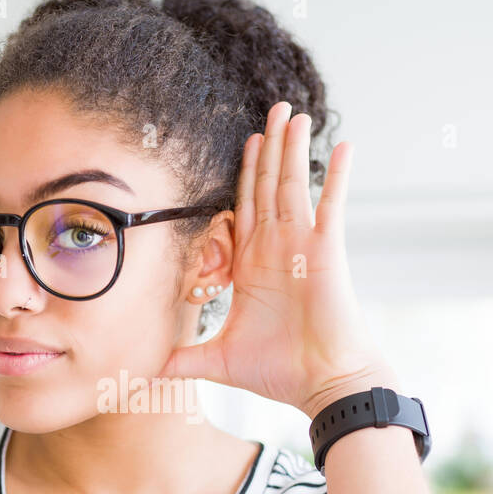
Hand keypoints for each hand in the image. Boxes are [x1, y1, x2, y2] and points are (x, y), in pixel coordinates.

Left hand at [158, 100, 394, 417]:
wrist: (322, 384)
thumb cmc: (280, 373)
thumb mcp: (218, 361)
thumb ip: (183, 359)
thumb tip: (147, 373)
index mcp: (253, 265)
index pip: (245, 207)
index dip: (244, 173)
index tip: (244, 142)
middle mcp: (277, 248)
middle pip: (269, 184)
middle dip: (269, 146)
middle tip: (273, 108)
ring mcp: (303, 246)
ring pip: (293, 184)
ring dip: (292, 147)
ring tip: (293, 113)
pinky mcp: (326, 251)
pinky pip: (332, 204)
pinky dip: (338, 176)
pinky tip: (344, 145)